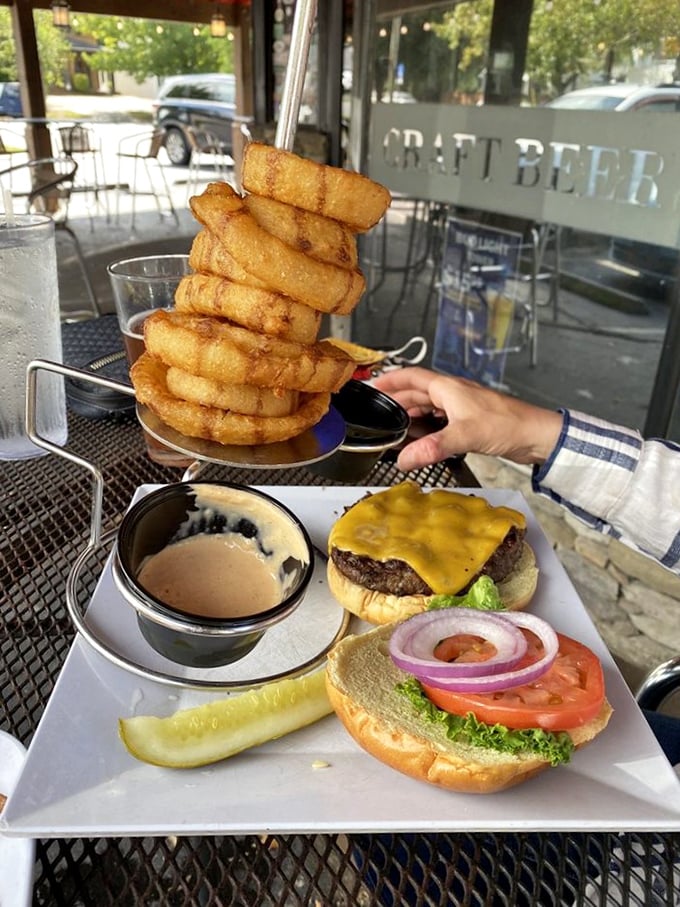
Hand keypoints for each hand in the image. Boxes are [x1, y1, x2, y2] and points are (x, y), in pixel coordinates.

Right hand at [373, 368, 562, 471]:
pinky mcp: (469, 421)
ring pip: (428, 406)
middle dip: (395, 400)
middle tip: (377, 412)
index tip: (371, 386)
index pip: (410, 377)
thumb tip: (405, 459)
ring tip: (394, 427)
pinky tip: (423, 438)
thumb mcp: (465, 435)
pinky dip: (426, 426)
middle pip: (416, 392)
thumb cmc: (508, 424)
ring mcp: (461, 407)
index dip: (389, 379)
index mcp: (448, 388)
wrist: (536, 435)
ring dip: (411, 414)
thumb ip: (433, 447)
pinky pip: (440, 419)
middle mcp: (453, 393)